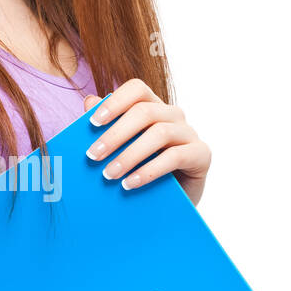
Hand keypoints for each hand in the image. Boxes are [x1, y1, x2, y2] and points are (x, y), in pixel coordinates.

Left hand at [83, 80, 211, 206]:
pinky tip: (130, 183)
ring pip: (159, 133)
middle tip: (93, 155)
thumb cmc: (143, 170)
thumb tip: (89, 101)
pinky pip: (175, 157)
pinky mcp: (201, 154)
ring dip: (130, 155)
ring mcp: (189, 133)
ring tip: (109, 175)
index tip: (92, 123)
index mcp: (153, 106)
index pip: (137, 89)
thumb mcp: (122, 149)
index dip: (114, 102)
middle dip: (115, 134)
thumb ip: (107, 126)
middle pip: (144, 112)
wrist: (172, 200)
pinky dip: (149, 171)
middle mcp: (173, 115)